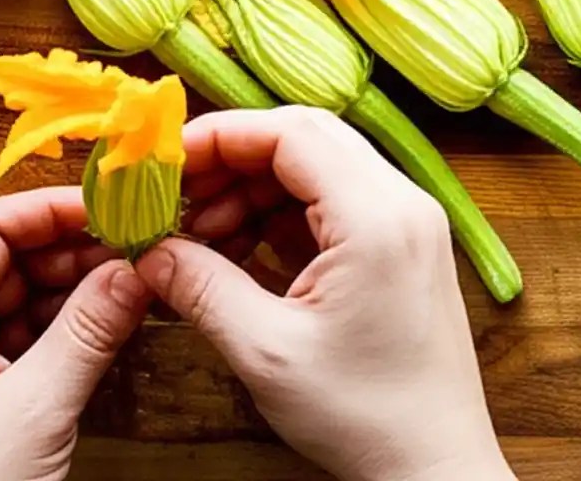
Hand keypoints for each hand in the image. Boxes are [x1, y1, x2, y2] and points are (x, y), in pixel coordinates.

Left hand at [0, 188, 150, 480]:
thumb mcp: (37, 409)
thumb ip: (88, 331)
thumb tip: (136, 267)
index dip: (51, 210)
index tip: (114, 207)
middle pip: (4, 261)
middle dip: (71, 250)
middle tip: (138, 246)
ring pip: (19, 300)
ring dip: (74, 289)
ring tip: (134, 279)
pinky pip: (23, 340)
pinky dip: (65, 329)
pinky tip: (110, 320)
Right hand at [135, 107, 514, 480]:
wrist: (433, 468)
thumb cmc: (364, 417)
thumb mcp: (265, 351)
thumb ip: (201, 287)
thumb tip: (147, 249)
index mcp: (377, 217)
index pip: (289, 132)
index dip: (218, 136)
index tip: (164, 162)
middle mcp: (401, 204)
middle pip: (302, 139)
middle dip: (230, 159)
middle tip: (174, 194)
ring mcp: (404, 225)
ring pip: (313, 169)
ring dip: (249, 190)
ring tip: (198, 236)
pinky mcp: (397, 250)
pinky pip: (327, 206)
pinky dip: (275, 217)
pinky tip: (233, 252)